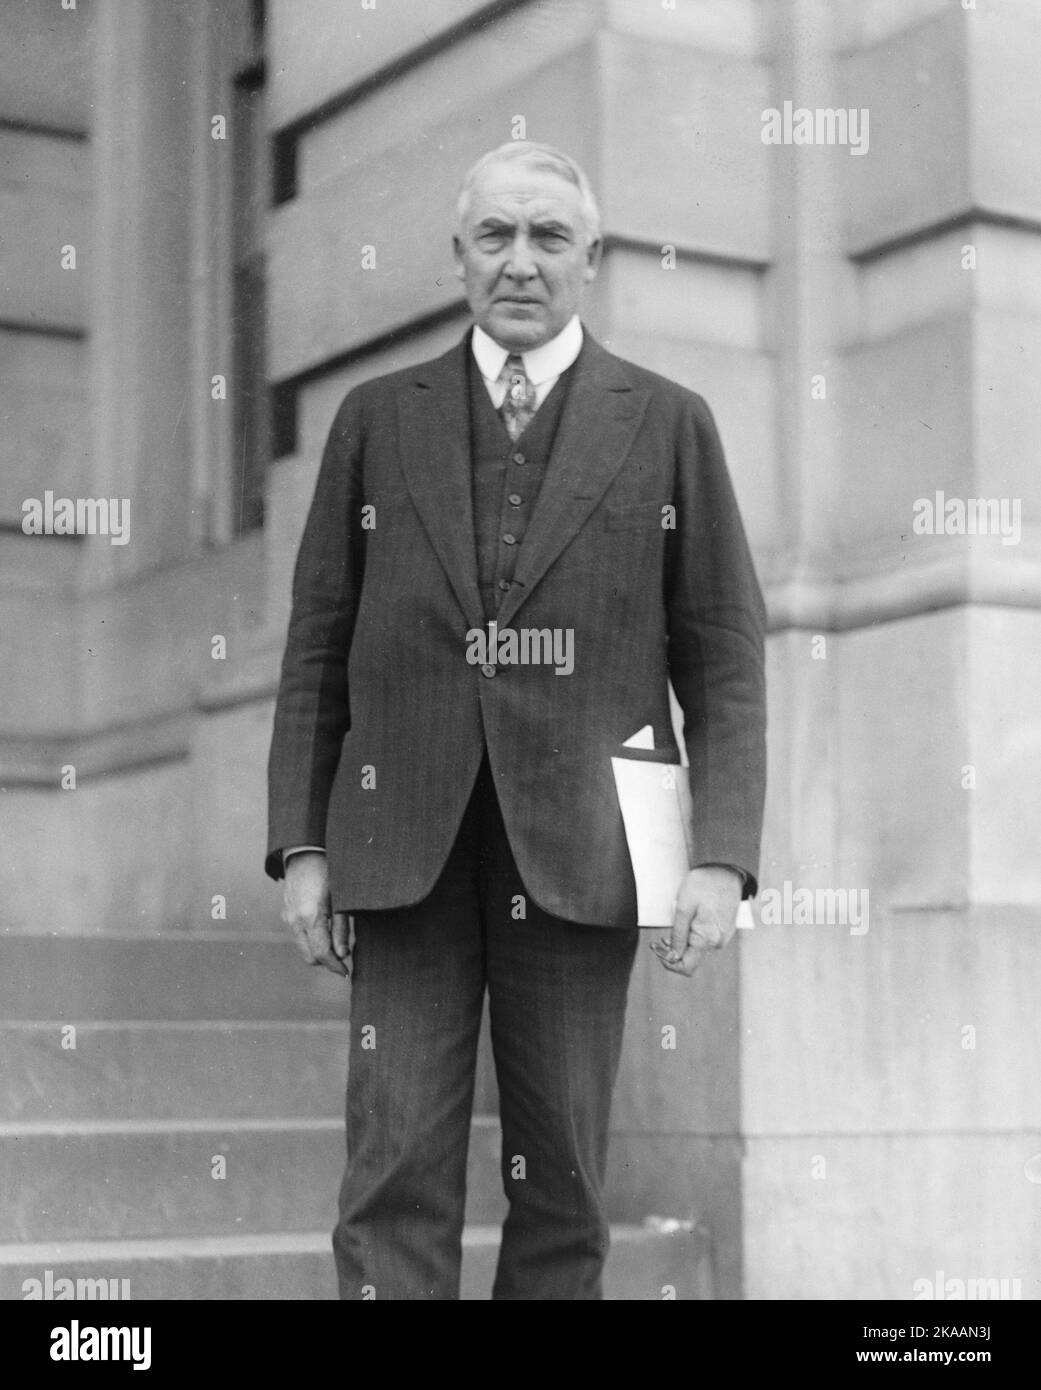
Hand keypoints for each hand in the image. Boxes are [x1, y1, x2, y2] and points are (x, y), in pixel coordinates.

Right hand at [281, 852, 349, 976]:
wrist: (305, 851)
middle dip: (326, 960)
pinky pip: (298, 935)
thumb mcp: (342, 900)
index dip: (335, 966)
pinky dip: (310, 938)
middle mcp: (295, 920)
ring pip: (302, 947)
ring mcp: (288, 917)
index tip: (346, 972)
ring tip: (336, 939)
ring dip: (318, 949)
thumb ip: (342, 929)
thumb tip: (343, 955)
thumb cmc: (329, 871)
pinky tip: (324, 927)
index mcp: (311, 917)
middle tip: (343, 954)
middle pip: (309, 957)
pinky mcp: (286, 912)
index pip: (321, 954)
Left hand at [650, 865, 741, 976]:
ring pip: (696, 948)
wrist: (727, 872)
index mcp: (707, 938)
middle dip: (674, 948)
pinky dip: (693, 933)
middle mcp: (717, 942)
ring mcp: (722, 937)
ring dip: (683, 939)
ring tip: (677, 920)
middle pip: (690, 957)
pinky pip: (705, 939)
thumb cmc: (705, 884)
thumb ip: (678, 935)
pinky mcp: (723, 930)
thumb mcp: (684, 907)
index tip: (657, 948)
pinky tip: (689, 919)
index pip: (686, 967)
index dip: (669, 961)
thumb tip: (673, 957)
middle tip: (661, 935)